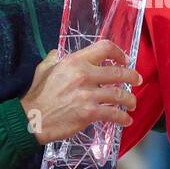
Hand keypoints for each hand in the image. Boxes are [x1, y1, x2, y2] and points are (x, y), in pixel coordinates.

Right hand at [20, 40, 141, 144]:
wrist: (32, 118)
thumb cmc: (37, 94)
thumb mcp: (44, 68)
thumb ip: (54, 58)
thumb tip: (58, 53)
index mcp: (75, 61)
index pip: (104, 48)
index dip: (119, 53)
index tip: (125, 60)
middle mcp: (84, 75)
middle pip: (118, 72)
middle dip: (132, 76)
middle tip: (137, 80)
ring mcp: (88, 94)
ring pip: (119, 94)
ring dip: (130, 100)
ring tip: (132, 104)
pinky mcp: (89, 113)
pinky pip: (113, 114)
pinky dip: (122, 117)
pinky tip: (125, 120)